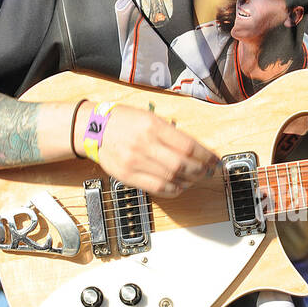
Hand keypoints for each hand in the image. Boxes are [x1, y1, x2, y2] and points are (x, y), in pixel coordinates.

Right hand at [78, 102, 218, 197]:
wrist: (93, 128)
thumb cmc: (123, 120)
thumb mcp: (150, 116)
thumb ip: (171, 133)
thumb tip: (196, 150)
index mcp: (152, 126)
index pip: (187, 145)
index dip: (205, 155)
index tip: (214, 159)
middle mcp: (144, 145)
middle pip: (182, 165)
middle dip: (201, 170)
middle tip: (208, 171)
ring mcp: (135, 162)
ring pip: (171, 178)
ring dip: (189, 181)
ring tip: (196, 179)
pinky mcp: (128, 176)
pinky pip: (157, 188)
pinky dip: (173, 189)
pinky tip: (180, 186)